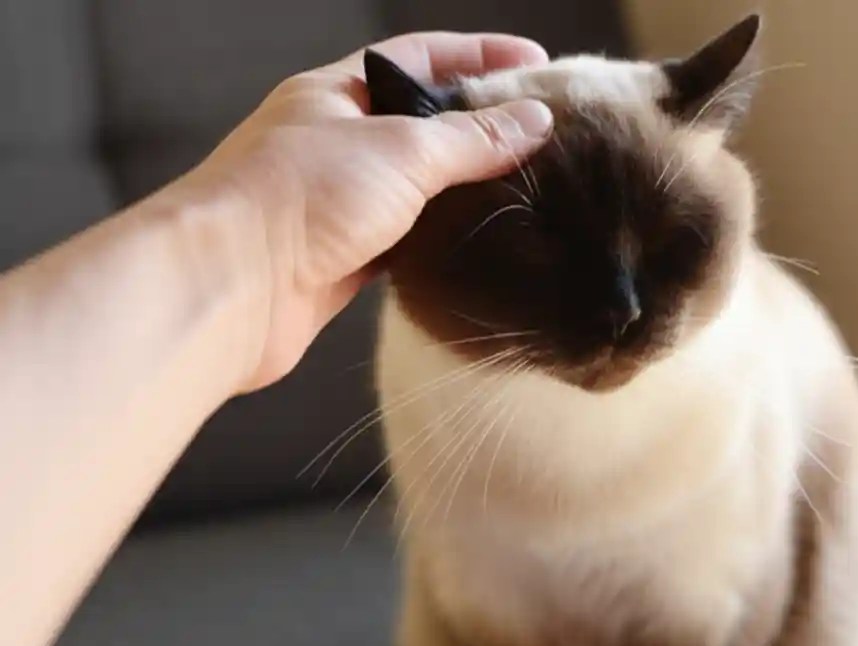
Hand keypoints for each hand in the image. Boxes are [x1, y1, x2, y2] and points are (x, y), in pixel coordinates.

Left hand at [182, 32, 552, 391]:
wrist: (228, 289)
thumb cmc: (297, 198)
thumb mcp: (401, 151)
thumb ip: (472, 138)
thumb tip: (535, 120)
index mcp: (335, 94)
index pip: (420, 58)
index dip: (479, 56)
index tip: (536, 64)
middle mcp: (333, 143)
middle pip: (420, 125)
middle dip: (479, 127)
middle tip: (541, 135)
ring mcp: (335, 204)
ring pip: (414, 188)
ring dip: (462, 190)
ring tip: (525, 190)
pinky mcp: (339, 261)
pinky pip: (403, 244)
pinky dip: (440, 243)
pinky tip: (478, 246)